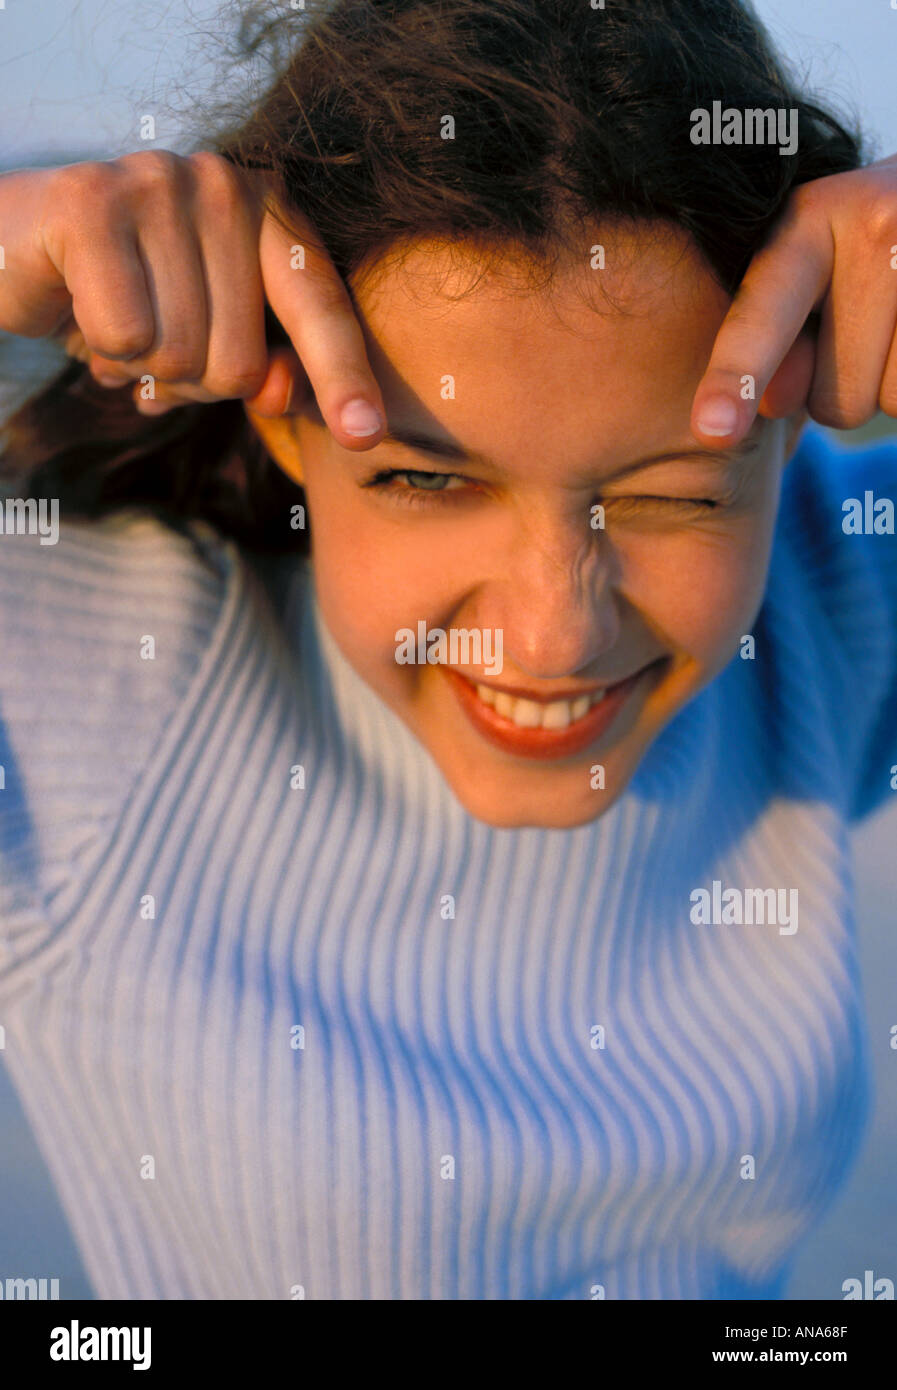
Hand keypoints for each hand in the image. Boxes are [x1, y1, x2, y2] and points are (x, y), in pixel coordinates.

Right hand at [0, 151, 385, 446]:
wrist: (17, 250)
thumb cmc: (127, 298)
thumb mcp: (207, 342)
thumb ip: (264, 371)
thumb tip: (277, 390)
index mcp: (270, 210)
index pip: (320, 306)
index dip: (344, 376)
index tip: (368, 437)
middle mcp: (225, 184)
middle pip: (239, 361)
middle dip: (188, 382)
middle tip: (152, 346)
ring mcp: (160, 182)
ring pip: (180, 353)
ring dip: (139, 366)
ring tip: (116, 322)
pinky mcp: (93, 200)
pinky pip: (126, 335)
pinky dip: (98, 346)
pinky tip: (79, 309)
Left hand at [691, 154, 896, 445]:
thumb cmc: (863, 249)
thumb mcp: (808, 271)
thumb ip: (771, 337)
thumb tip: (775, 399)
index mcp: (809, 219)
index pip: (765, 316)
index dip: (737, 377)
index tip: (711, 430)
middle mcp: (875, 230)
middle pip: (831, 400)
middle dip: (840, 387)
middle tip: (864, 321)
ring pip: (884, 403)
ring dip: (886, 385)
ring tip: (893, 317)